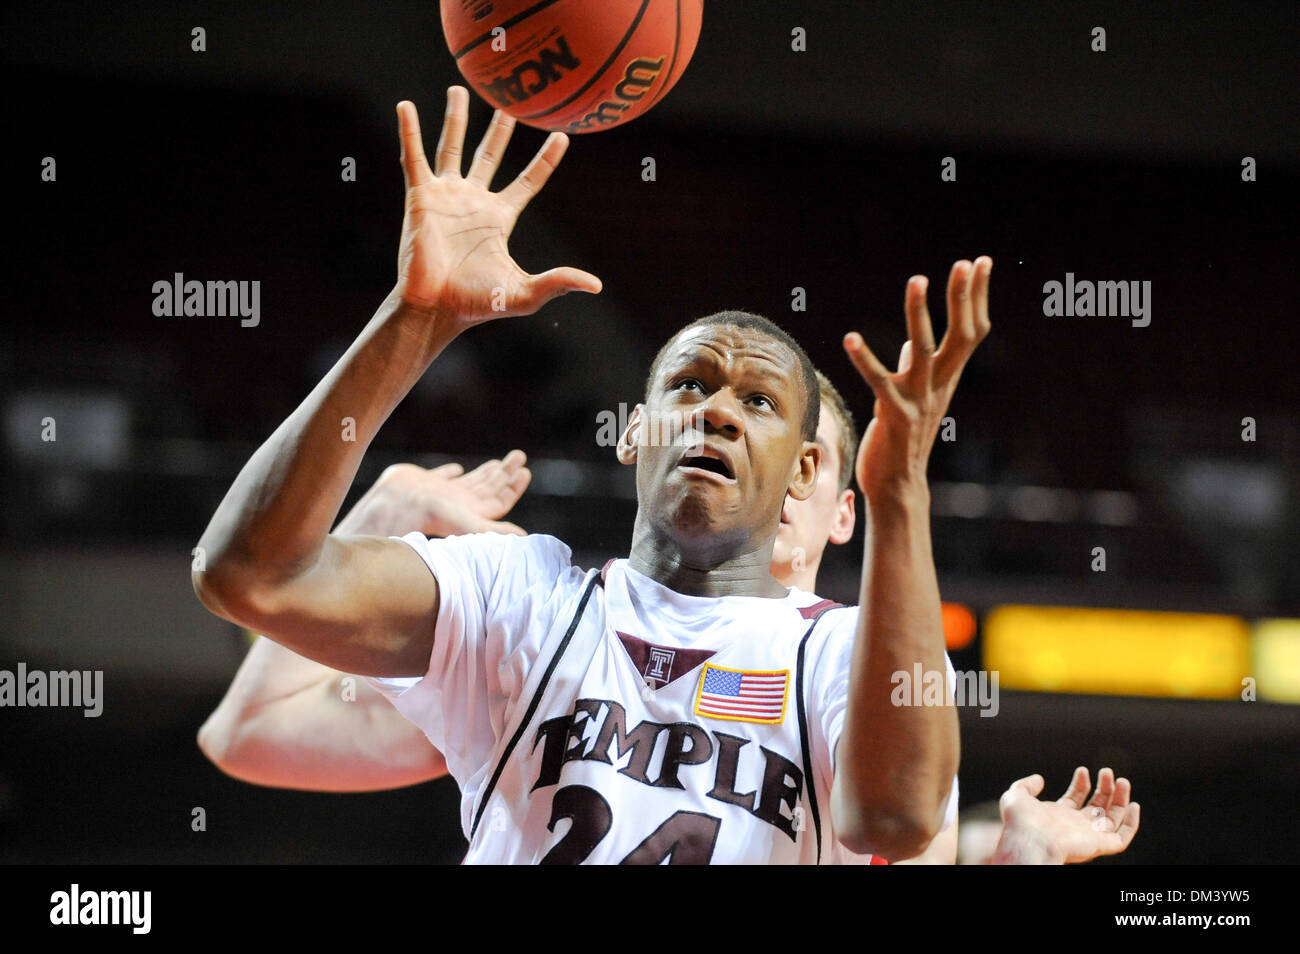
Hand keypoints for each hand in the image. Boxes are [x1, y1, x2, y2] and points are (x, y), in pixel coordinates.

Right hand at [336, 451, 531, 537]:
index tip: (525, 471)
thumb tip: (524, 538)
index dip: (513, 487)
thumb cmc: (427, 516)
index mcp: (471, 514)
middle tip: (519, 456)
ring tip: (500, 462)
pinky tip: (457, 470)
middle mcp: (457, 505)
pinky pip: (441, 478)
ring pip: (468, 482)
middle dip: (504, 474)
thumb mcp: (465, 523)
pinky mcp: (422, 484)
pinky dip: (451, 473)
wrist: (388, 508)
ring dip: (485, 472)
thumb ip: (492, 529)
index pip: (499, 501)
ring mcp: (440, 494)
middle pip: (487, 489)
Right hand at [394, 87, 600, 323]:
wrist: (436, 307)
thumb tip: (596, 286)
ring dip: (455, 118)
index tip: (561, 136)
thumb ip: (559, 281)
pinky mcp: (420, 196)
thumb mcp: (525, 292)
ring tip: (458, 89)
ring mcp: (446, 196)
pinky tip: (404, 106)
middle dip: (499, 130)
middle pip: (490, 155)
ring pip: (452, 146)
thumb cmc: (477, 303)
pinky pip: (414, 157)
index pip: (529, 181)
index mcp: (500, 217)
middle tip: (508, 104)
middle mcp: (474, 201)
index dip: (544, 160)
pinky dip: (409, 131)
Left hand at [843, 257, 991, 501]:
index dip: (977, 298)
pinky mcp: (893, 415)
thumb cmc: (903, 440)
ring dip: (920, 314)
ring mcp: (918, 400)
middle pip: (960, 336)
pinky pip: (879, 381)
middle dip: (963, 298)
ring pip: (924, 350)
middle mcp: (939, 387)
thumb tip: (912, 343)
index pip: (971, 332)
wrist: (898, 487)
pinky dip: (865, 359)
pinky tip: (850, 337)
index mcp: (946, 380)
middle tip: (966, 262)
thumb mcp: (915, 399)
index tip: (982, 262)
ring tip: (917, 280)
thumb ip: (916, 369)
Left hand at [994, 767, 1140, 864]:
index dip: (1081, 784)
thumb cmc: (1021, 821)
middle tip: (1107, 772)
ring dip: (1120, 799)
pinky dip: (1131, 823)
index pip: (1076, 799)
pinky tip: (1133, 805)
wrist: (1030, 840)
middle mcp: (1075, 826)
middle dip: (1104, 788)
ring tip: (1122, 780)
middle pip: (1097, 806)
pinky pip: (1123, 837)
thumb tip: (1040, 779)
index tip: (1082, 770)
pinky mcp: (1100, 845)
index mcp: (1058, 816)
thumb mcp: (1016, 796)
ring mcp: (1089, 836)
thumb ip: (1026, 785)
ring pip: (1113, 818)